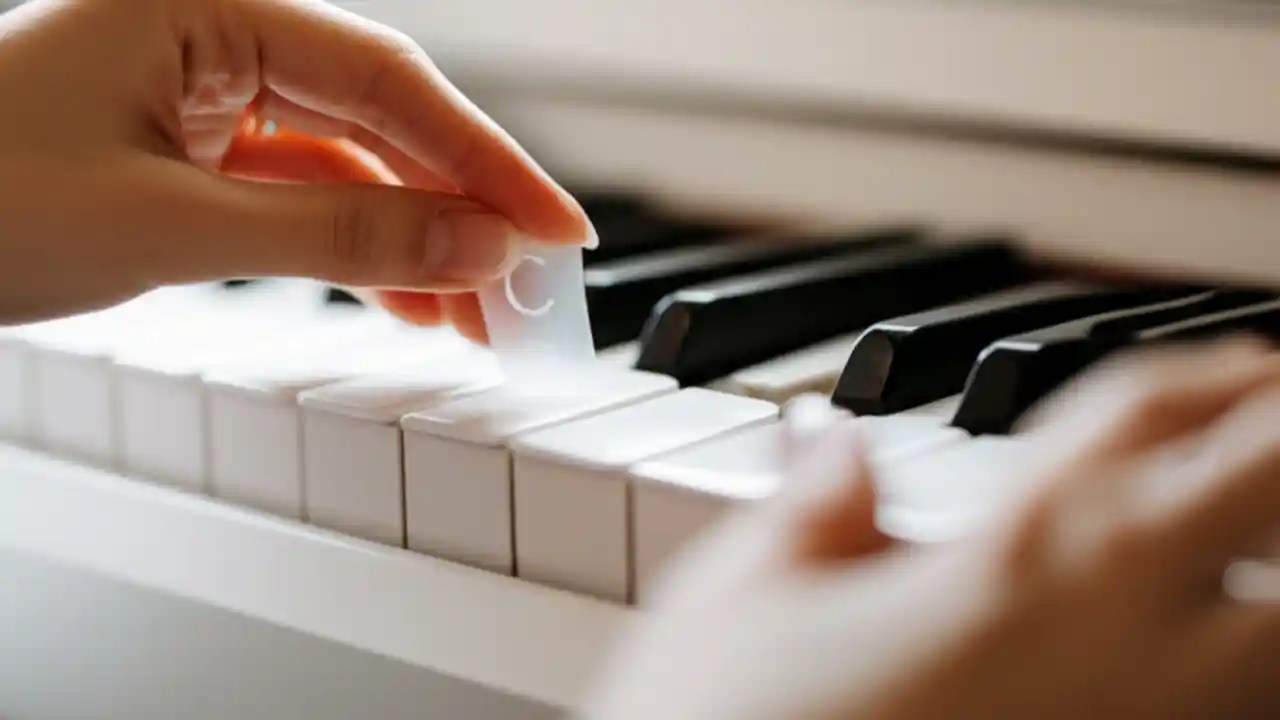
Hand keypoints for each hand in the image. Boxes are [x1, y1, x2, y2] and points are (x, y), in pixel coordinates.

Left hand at [0, 0, 590, 338]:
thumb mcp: (170, 228)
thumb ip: (336, 239)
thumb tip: (475, 247)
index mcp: (207, 3)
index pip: (387, 80)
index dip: (485, 160)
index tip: (555, 230)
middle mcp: (217, 34)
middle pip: (383, 120)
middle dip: (462, 207)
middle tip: (533, 285)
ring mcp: (208, 94)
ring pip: (352, 165)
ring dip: (419, 239)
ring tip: (482, 313)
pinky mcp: (197, 151)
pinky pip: (306, 196)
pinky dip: (358, 251)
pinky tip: (411, 297)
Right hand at [586, 340, 1279, 719]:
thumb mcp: (737, 602)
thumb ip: (810, 511)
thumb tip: (832, 441)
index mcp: (1005, 555)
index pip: (1141, 416)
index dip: (1217, 370)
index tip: (1259, 355)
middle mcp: (1105, 635)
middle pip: (1264, 497)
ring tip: (1269, 533)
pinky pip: (1243, 715)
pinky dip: (1253, 673)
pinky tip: (1229, 660)